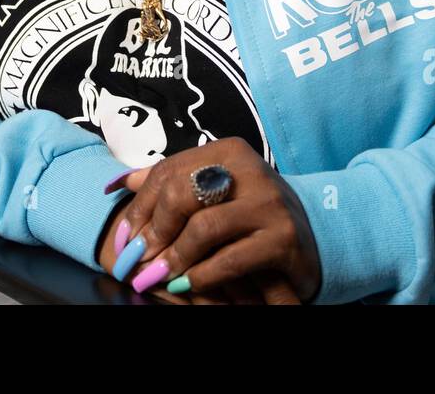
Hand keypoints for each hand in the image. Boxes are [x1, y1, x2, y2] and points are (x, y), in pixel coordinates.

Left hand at [98, 138, 320, 301]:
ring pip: (203, 228)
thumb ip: (172, 183)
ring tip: (156, 275)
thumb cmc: (252, 214)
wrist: (314, 236)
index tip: (123, 236)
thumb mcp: (215, 191)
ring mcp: (268, 203)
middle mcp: (249, 169)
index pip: (170, 171)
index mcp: (228, 151)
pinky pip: (229, 259)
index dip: (140, 207)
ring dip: (173, 257)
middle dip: (153, 231)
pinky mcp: (282, 237)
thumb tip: (120, 182)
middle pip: (182, 194)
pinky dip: (201, 275)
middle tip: (136, 258)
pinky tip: (187, 283)